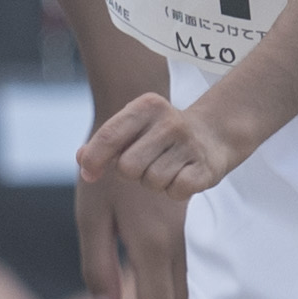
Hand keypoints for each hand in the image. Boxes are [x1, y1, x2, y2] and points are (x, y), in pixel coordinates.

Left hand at [74, 165, 189, 298]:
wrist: (137, 126)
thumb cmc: (104, 173)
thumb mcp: (90, 218)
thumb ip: (98, 268)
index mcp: (152, 245)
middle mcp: (179, 245)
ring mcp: (190, 237)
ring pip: (187, 296)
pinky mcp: (191, 230)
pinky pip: (188, 276)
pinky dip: (169, 297)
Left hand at [81, 90, 247, 198]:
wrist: (215, 133)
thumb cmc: (161, 135)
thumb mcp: (133, 128)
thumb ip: (104, 143)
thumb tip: (83, 161)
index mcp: (146, 106)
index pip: (109, 136)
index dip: (94, 159)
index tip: (89, 173)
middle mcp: (169, 121)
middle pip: (128, 167)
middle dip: (132, 173)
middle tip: (148, 162)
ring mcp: (190, 144)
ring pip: (151, 182)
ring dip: (155, 182)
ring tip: (169, 166)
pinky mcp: (206, 167)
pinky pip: (175, 192)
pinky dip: (175, 190)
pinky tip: (183, 175)